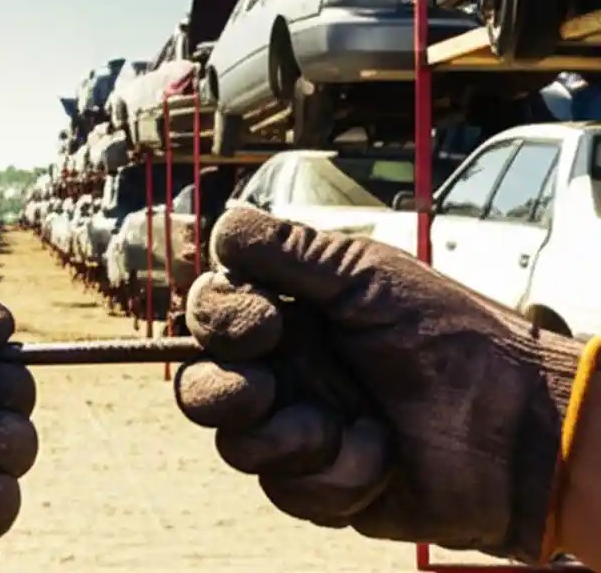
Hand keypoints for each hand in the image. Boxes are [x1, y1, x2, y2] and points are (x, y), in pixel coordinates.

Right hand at [174, 208, 581, 561]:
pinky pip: (285, 489)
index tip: (265, 321)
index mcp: (289, 316)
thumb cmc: (451, 339)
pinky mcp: (321, 487)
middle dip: (222, 389)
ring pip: (234, 443)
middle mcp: (286, 372)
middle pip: (198, 385)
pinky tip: (381, 457)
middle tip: (267, 383)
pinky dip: (337, 473)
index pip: (209, 312)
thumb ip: (289, 251)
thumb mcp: (368, 275)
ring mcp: (300, 431)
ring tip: (343, 427)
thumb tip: (223, 225)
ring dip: (289, 435)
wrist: (516, 428)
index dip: (217, 318)